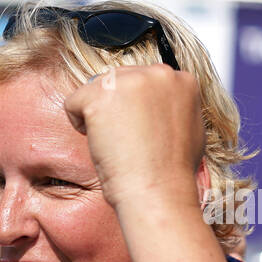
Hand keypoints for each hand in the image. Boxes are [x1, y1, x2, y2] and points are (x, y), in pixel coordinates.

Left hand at [63, 64, 203, 216]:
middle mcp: (157, 72)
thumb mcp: (187, 129)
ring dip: (97, 115)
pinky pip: (74, 102)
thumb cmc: (171, 172)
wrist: (157, 189)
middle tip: (124, 140)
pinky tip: (100, 142)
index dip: (135, 109)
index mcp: (181, 80)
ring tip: (115, 142)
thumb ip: (171, 108)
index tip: (139, 132)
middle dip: (115, 108)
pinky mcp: (100, 94)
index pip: (143, 81)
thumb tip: (155, 106)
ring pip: (95, 89)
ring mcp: (128, 80)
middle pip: (118, 81)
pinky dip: (78, 123)